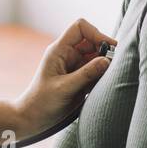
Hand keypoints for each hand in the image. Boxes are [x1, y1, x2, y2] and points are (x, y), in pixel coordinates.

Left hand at [14, 18, 115, 136]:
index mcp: (59, 50)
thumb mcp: (64, 88)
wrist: (33, 119)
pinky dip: (102, 75)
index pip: (80, 28)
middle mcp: (68, 55)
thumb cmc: (42, 102)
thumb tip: (107, 61)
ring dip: (105, 64)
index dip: (96, 33)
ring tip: (109, 77)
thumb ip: (86, 74)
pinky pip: (96, 70)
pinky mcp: (80, 78)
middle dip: (104, 51)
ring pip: (96, 57)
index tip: (108, 48)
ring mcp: (74, 66)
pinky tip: (103, 85)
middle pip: (92, 41)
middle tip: (113, 65)